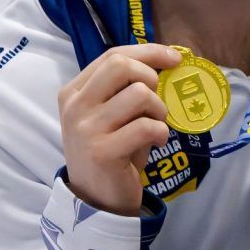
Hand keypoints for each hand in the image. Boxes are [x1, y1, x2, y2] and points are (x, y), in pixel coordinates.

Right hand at [57, 43, 182, 215]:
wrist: (98, 197)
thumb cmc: (113, 149)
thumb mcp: (113, 114)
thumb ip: (126, 88)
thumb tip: (167, 61)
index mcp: (74, 91)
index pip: (113, 56)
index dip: (149, 52)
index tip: (175, 58)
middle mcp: (75, 106)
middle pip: (122, 66)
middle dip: (151, 79)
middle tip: (156, 102)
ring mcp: (85, 128)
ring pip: (139, 95)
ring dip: (159, 110)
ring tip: (155, 127)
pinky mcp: (102, 151)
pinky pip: (147, 126)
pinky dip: (161, 133)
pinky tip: (155, 144)